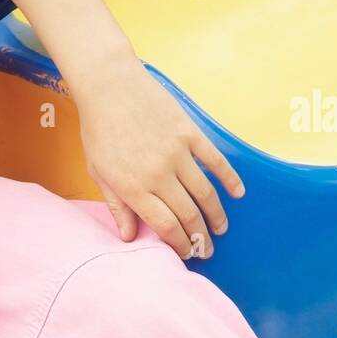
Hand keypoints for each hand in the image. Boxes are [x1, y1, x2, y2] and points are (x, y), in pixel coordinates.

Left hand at [75, 56, 244, 259]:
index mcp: (135, 189)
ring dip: (216, 215)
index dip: (179, 244)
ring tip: (221, 229)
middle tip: (207, 250)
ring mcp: (176, 153)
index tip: (186, 253)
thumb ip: (117, 206)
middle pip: (188, 215)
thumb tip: (128, 236)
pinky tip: (237, 193)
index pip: (166, 227)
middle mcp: (158, 175)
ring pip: (204, 193)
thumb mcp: (99, 173)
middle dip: (200, 237)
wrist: (109, 84)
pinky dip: (228, 178)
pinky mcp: (188, 133)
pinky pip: (214, 160)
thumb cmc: (99, 129)